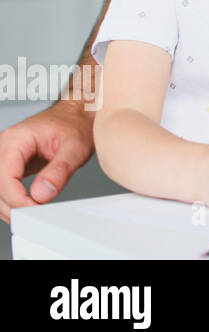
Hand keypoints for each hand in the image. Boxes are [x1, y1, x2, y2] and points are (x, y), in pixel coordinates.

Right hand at [0, 102, 94, 221]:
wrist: (78, 115)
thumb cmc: (76, 125)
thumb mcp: (75, 147)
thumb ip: (59, 171)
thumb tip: (41, 194)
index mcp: (16, 139)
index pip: (4, 176)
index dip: (17, 198)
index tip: (35, 209)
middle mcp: (5, 146)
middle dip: (12, 205)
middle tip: (35, 217)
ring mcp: (5, 155)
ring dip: (9, 206)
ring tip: (32, 214)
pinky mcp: (10, 164)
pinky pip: (3, 186)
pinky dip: (11, 200)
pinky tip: (27, 206)